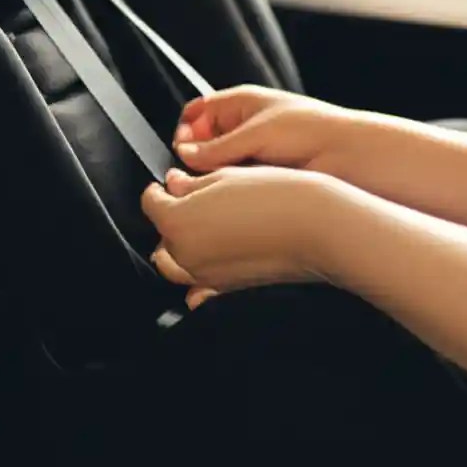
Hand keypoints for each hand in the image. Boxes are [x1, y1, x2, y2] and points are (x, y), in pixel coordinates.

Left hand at [141, 167, 345, 308]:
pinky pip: (197, 287)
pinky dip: (197, 276)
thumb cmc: (277, 197)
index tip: (168, 185)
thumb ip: (192, 184)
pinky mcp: (225, 289)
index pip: (150, 203)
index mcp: (178, 221)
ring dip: (180, 247)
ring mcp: (204, 276)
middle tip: (190, 202)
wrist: (315, 227)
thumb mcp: (227, 176)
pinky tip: (213, 258)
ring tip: (202, 228)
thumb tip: (174, 184)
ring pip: (176, 264)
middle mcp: (185, 253)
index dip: (158, 190)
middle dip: (170, 218)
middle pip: (162, 236)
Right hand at [173, 86, 360, 173]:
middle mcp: (245, 127)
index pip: (199, 112)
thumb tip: (185, 155)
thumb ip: (216, 147)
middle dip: (197, 156)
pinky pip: (236, 182)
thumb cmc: (310, 130)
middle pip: (205, 141)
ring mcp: (253, 152)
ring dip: (214, 175)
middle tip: (191, 171)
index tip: (181, 147)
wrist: (347, 156)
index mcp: (242, 103)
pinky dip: (230, 187)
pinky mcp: (262, 176)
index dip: (187, 128)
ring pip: (219, 165)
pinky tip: (230, 194)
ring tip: (213, 184)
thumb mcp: (255, 132)